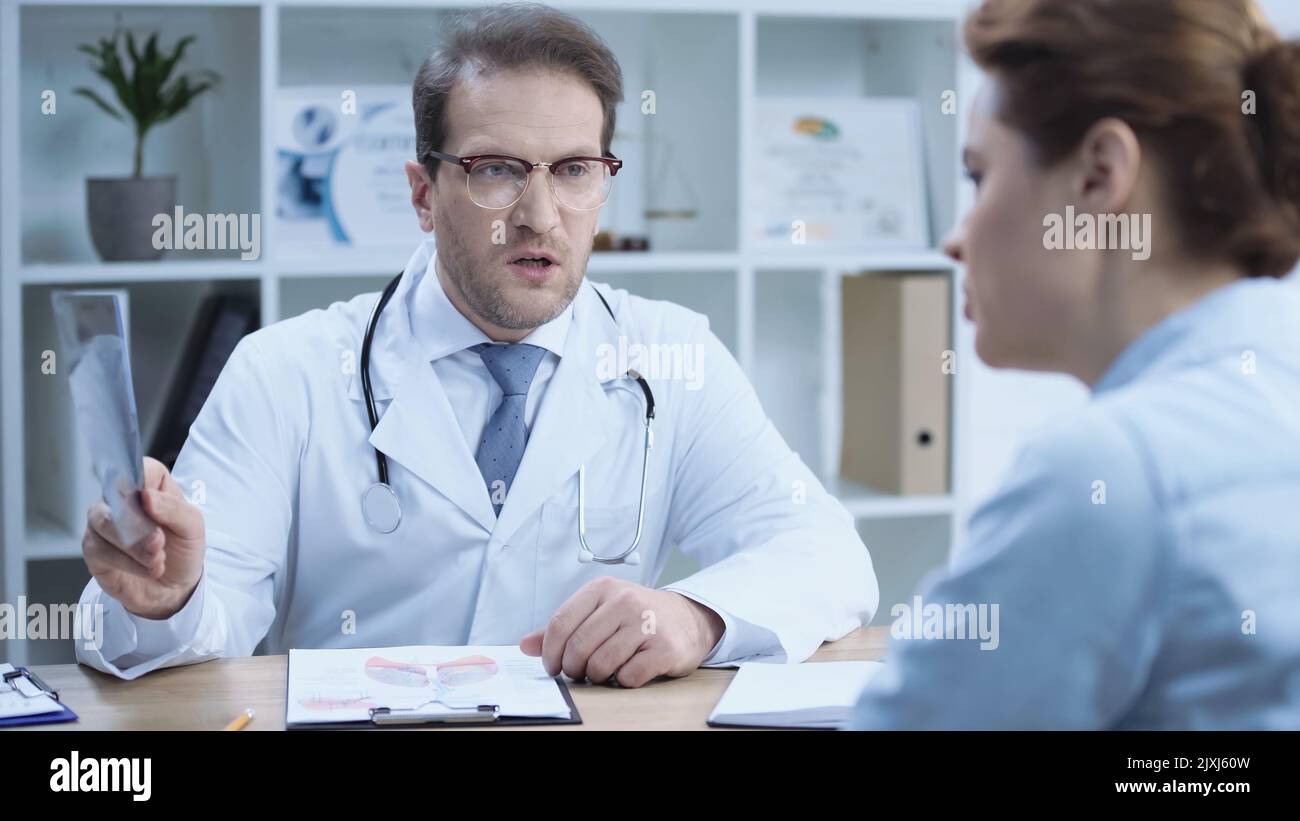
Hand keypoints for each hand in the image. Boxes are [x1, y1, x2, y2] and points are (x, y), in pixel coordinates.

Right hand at [81, 457, 205, 620]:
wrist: (173, 587)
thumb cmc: (182, 549)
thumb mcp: (192, 528)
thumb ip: (173, 508)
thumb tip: (146, 496)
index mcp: (149, 486)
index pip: (138, 467)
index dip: (142, 482)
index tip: (151, 501)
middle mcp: (120, 500)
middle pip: (116, 496)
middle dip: (140, 523)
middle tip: (159, 543)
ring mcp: (103, 523)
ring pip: (104, 523)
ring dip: (135, 546)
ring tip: (158, 559)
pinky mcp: (93, 549)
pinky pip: (99, 550)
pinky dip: (128, 563)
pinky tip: (148, 569)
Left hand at [519, 577, 724, 687]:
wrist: (687, 618)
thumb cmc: (635, 617)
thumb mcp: (599, 612)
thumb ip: (564, 628)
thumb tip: (525, 645)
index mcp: (602, 588)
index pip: (561, 623)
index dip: (550, 652)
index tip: (552, 667)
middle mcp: (625, 601)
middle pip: (578, 647)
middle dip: (572, 668)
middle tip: (579, 673)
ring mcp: (646, 623)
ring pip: (601, 664)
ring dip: (597, 676)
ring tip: (604, 671)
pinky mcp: (665, 648)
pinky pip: (628, 676)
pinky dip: (623, 681)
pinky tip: (629, 671)